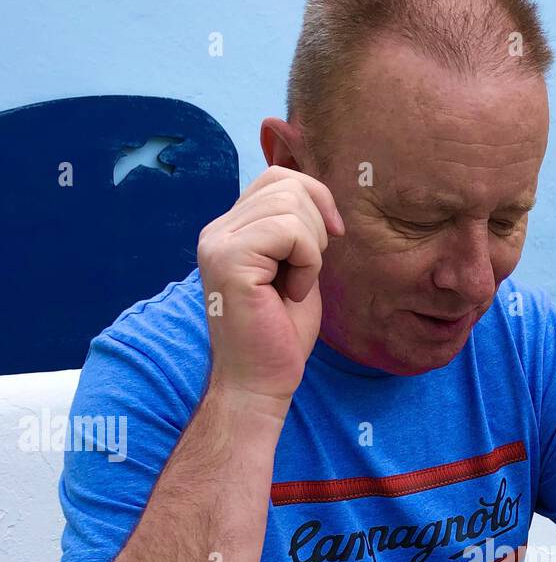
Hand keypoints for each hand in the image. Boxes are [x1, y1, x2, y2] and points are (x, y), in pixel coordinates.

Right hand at [197, 166, 343, 408]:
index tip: (332, 236)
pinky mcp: (230, 260)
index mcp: (230, 230)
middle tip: (306, 273)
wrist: (260, 384)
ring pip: (290, 203)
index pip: (276, 178)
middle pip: (285, 184)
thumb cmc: (280, 337)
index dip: (315, 197)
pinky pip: (290, 231)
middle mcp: (217, 231)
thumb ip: (295, 231)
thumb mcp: (294, 269)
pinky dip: (307, 263)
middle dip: (316, 226)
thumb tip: (317, 196)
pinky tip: (293, 293)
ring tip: (296, 287)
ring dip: (311, 249)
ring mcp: (218, 243)